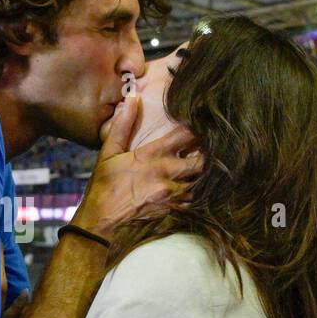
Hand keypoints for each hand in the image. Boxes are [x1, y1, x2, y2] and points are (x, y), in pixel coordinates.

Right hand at [74, 95, 204, 238]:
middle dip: (209, 152)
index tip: (203, 122)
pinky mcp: (173, 209)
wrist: (102, 220)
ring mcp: (172, 193)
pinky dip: (199, 191)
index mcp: (152, 156)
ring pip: (202, 180)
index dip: (197, 128)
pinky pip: (195, 199)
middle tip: (214, 145)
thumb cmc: (105, 185)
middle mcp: (166, 173)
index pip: (185, 136)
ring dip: (206, 173)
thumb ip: (122, 125)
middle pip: (202, 160)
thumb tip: (132, 97)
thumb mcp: (109, 152)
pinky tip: (199, 186)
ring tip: (213, 164)